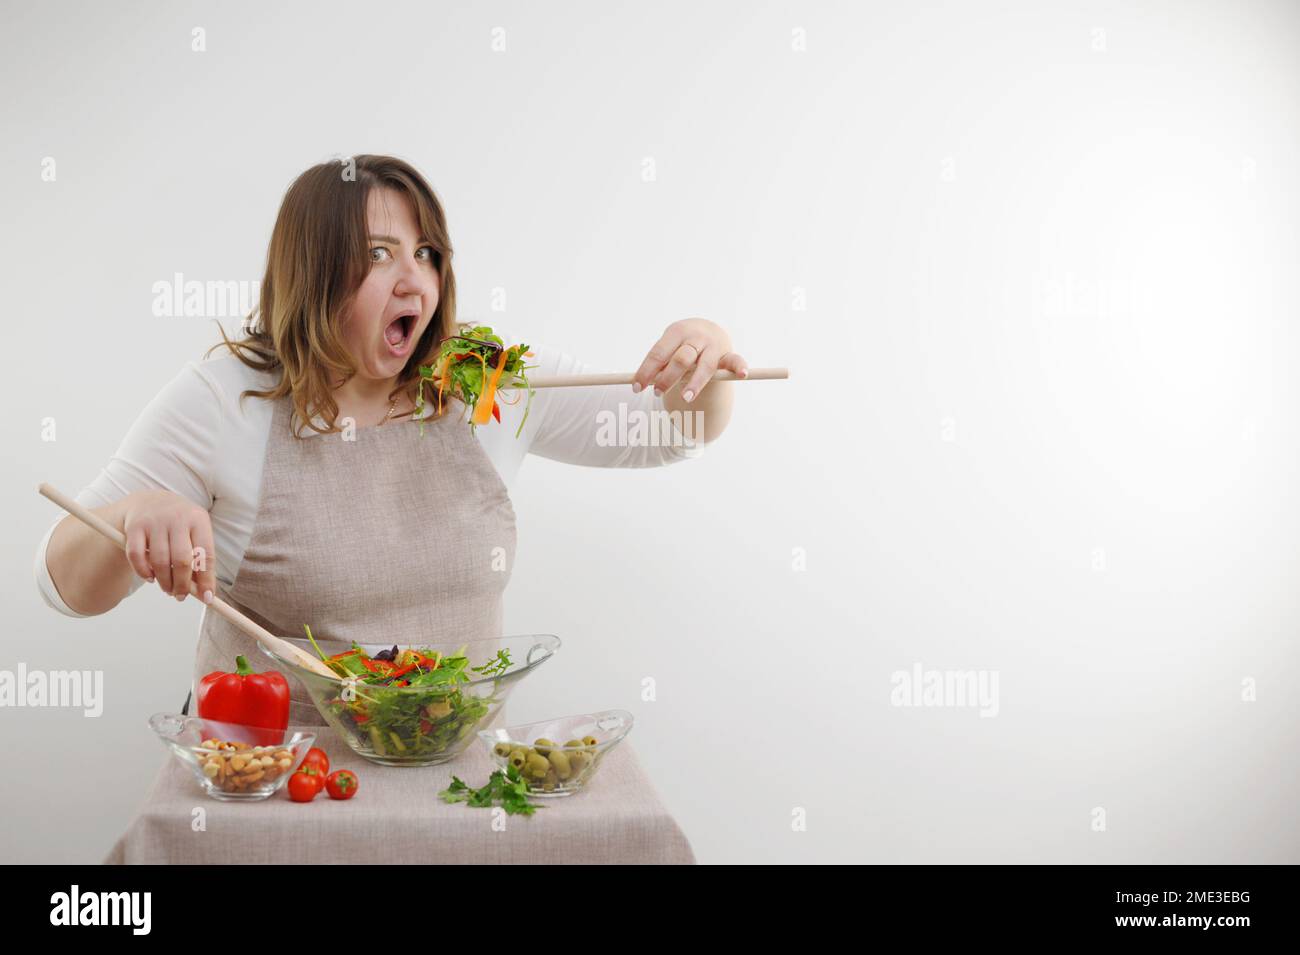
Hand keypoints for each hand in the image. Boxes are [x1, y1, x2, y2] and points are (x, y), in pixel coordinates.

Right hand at [119, 490, 216, 603]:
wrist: (149, 501)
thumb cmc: (178, 525)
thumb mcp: (194, 533)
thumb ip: (200, 560)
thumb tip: (205, 593)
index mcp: (198, 519)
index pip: (206, 554)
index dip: (207, 579)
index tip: (207, 598)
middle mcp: (178, 518)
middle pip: (182, 560)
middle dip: (182, 584)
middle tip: (181, 596)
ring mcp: (155, 521)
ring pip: (160, 561)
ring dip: (164, 581)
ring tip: (167, 589)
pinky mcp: (134, 526)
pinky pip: (137, 557)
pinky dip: (143, 572)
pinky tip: (150, 578)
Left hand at [631, 318, 747, 402]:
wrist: (708, 330)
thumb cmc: (681, 344)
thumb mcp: (669, 347)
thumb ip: (660, 364)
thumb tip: (640, 383)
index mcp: (676, 332)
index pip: (659, 353)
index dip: (646, 371)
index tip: (636, 388)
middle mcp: (696, 337)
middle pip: (681, 359)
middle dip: (668, 378)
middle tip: (657, 392)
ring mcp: (713, 346)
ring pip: (704, 366)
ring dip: (695, 382)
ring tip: (684, 398)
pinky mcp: (728, 355)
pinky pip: (735, 361)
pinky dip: (739, 367)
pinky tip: (742, 374)